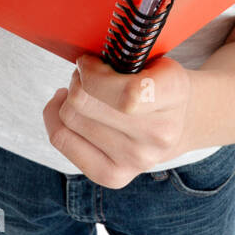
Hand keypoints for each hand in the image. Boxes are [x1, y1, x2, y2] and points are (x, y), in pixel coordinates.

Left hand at [42, 53, 191, 187]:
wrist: (180, 122)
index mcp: (174, 94)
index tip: (89, 63)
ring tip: (81, 91)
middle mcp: (159, 134)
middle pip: (85, 103)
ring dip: (67, 98)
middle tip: (84, 75)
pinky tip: (65, 107)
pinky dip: (54, 117)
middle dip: (76, 81)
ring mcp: (137, 160)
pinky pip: (62, 141)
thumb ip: (125, 58)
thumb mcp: (155, 59)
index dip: (94, 74)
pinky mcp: (114, 176)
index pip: (126, 93)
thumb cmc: (158, 84)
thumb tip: (82, 66)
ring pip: (70, 119)